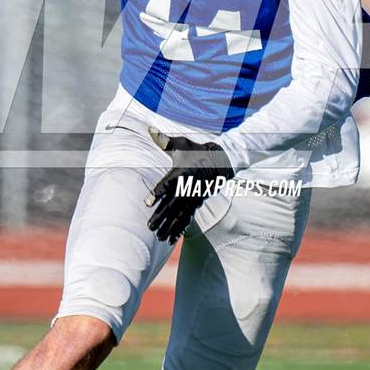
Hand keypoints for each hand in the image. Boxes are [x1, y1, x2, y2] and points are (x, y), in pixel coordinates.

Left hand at [146, 126, 233, 243]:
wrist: (221, 160)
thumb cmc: (197, 151)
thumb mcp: (181, 144)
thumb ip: (164, 140)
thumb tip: (149, 129)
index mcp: (181, 173)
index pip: (167, 185)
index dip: (157, 194)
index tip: (147, 202)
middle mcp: (187, 188)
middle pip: (171, 205)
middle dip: (160, 217)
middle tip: (150, 227)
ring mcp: (193, 197)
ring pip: (179, 216)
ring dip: (169, 227)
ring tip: (158, 238)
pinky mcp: (196, 203)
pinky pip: (187, 219)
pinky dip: (179, 230)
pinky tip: (171, 240)